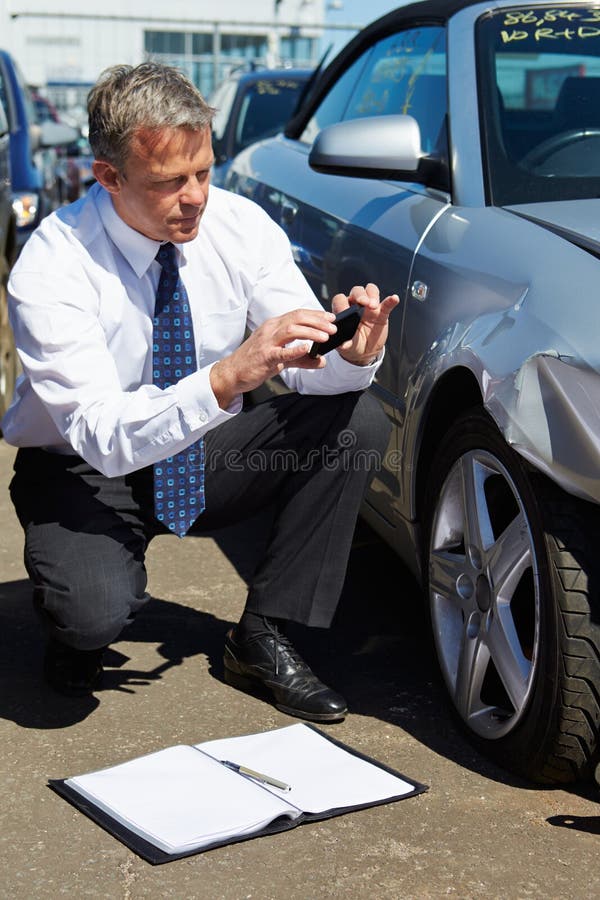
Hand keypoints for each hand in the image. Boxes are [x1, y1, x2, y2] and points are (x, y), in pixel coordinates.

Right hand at [210, 307, 337, 407]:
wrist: (232, 373)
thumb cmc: (256, 363)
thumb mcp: (282, 359)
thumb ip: (302, 359)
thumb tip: (322, 361)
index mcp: (274, 326)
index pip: (297, 314)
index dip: (316, 314)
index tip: (331, 318)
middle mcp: (270, 329)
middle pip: (297, 318)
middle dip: (317, 321)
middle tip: (333, 327)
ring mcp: (266, 342)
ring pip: (291, 330)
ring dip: (311, 332)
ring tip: (325, 337)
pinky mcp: (264, 357)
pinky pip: (281, 352)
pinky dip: (295, 350)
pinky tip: (307, 349)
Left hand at [333, 283, 398, 365]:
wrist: (365, 351)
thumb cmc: (353, 344)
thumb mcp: (348, 346)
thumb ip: (346, 344)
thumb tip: (343, 345)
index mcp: (344, 311)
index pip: (340, 299)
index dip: (342, 302)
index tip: (347, 310)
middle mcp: (356, 305)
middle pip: (356, 291)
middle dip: (360, 295)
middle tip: (364, 303)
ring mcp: (369, 308)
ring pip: (370, 291)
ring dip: (372, 295)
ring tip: (374, 306)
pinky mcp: (382, 312)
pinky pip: (386, 304)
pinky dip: (391, 300)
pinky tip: (394, 299)